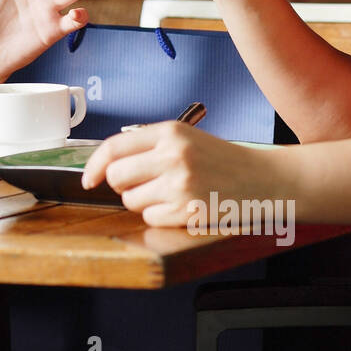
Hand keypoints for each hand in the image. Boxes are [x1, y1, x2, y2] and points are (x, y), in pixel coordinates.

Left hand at [81, 122, 282, 227]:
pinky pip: (150, 217)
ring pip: (131, 200)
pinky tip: (180, 205)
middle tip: (141, 183)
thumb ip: (148, 144)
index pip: (114, 147)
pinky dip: (159, 215)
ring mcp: (180, 185)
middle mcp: (173, 156)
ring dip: (142, 201)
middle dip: (122, 184)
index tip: (89, 178)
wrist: (262, 179)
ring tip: (168, 192)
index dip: (95, 165)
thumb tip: (108, 163)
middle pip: (117, 177)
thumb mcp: (185, 137)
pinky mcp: (187, 211)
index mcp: (170, 132)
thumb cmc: (221, 159)